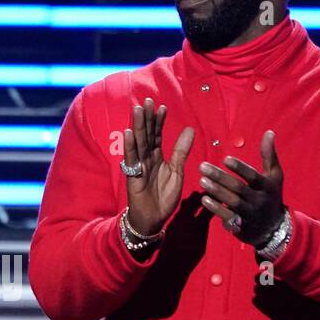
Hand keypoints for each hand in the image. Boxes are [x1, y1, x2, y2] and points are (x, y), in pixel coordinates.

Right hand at [122, 98, 194, 238]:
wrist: (154, 218)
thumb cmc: (164, 197)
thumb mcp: (177, 172)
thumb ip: (181, 151)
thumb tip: (190, 129)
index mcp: (157, 157)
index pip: (157, 135)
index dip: (159, 121)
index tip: (162, 106)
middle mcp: (146, 159)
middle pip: (146, 135)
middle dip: (147, 118)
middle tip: (147, 100)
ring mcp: (138, 166)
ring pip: (138, 143)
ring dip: (138, 126)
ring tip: (138, 109)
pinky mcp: (132, 176)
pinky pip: (131, 159)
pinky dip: (130, 146)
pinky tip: (129, 132)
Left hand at [198, 128, 285, 246]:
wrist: (273, 228)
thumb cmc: (270, 195)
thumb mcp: (274, 176)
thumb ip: (269, 155)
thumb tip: (269, 132)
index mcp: (266, 186)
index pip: (252, 176)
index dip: (240, 168)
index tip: (225, 159)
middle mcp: (258, 200)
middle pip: (238, 188)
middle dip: (220, 177)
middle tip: (202, 167)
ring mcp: (249, 214)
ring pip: (231, 202)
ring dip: (216, 191)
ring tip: (201, 181)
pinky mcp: (240, 226)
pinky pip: (227, 217)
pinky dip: (215, 209)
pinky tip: (204, 199)